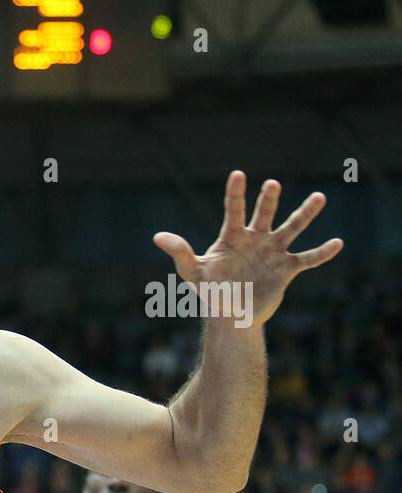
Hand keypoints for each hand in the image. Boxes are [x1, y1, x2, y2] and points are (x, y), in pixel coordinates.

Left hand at [153, 171, 342, 327]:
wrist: (230, 316)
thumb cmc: (210, 292)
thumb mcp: (192, 272)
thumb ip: (180, 253)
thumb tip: (157, 237)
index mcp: (232, 237)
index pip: (234, 210)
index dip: (235, 193)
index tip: (238, 174)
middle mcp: (256, 239)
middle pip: (265, 214)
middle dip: (268, 199)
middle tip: (272, 184)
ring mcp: (273, 252)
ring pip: (292, 228)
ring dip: (305, 213)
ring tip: (319, 197)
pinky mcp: (286, 269)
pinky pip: (308, 258)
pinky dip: (322, 252)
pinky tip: (338, 243)